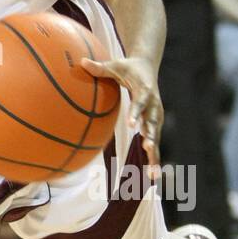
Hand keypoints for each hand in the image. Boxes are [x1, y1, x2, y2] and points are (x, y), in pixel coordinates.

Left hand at [81, 53, 163, 176]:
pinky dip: (154, 158)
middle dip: (152, 136)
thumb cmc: (128, 67)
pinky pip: (154, 142)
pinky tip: (152, 176)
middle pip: (154, 122)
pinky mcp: (154, 124)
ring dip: (155, 154)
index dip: (137, 113)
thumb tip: (81, 62)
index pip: (141, 103)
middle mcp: (154, 105)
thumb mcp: (115, 65)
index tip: (132, 125)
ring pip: (156, 137)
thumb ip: (100, 67)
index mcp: (145, 91)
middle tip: (148, 148)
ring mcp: (156, 116)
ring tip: (153, 174)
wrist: (147, 67)